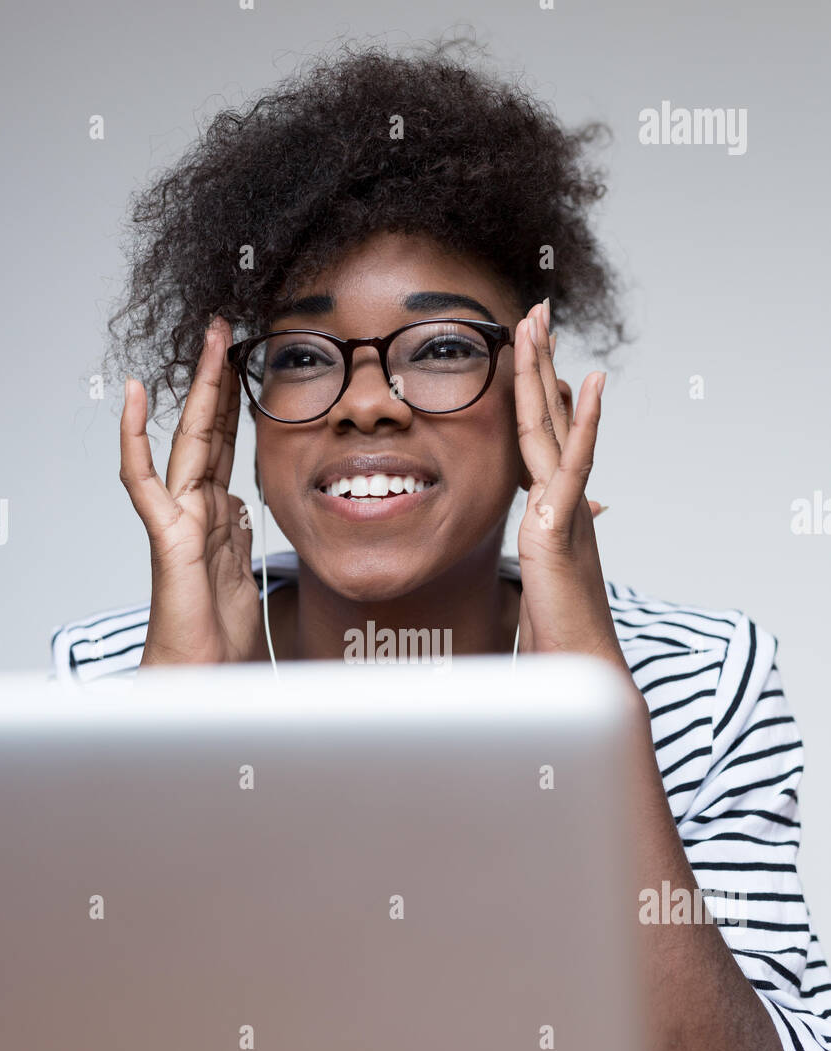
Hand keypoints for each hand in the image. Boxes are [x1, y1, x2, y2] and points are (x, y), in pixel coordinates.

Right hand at [120, 316, 260, 665]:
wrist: (203, 671)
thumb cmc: (219, 632)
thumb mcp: (247, 572)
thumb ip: (242, 536)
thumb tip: (243, 508)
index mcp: (218, 514)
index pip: (228, 446)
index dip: (235, 404)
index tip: (246, 363)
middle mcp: (196, 507)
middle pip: (209, 430)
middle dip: (219, 379)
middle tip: (225, 329)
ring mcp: (179, 516)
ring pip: (187, 440)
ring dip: (199, 389)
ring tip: (209, 341)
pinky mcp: (165, 533)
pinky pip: (144, 480)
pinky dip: (136, 439)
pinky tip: (137, 397)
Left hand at [513, 300, 628, 672]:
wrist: (579, 665)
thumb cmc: (556, 632)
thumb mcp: (534, 581)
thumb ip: (533, 550)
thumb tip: (531, 532)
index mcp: (549, 509)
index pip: (537, 440)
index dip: (535, 395)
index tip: (532, 354)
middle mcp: (561, 499)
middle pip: (546, 419)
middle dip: (538, 364)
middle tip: (534, 312)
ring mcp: (565, 507)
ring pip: (553, 427)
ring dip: (547, 372)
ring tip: (542, 322)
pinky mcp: (564, 524)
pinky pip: (575, 463)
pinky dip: (585, 421)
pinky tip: (592, 381)